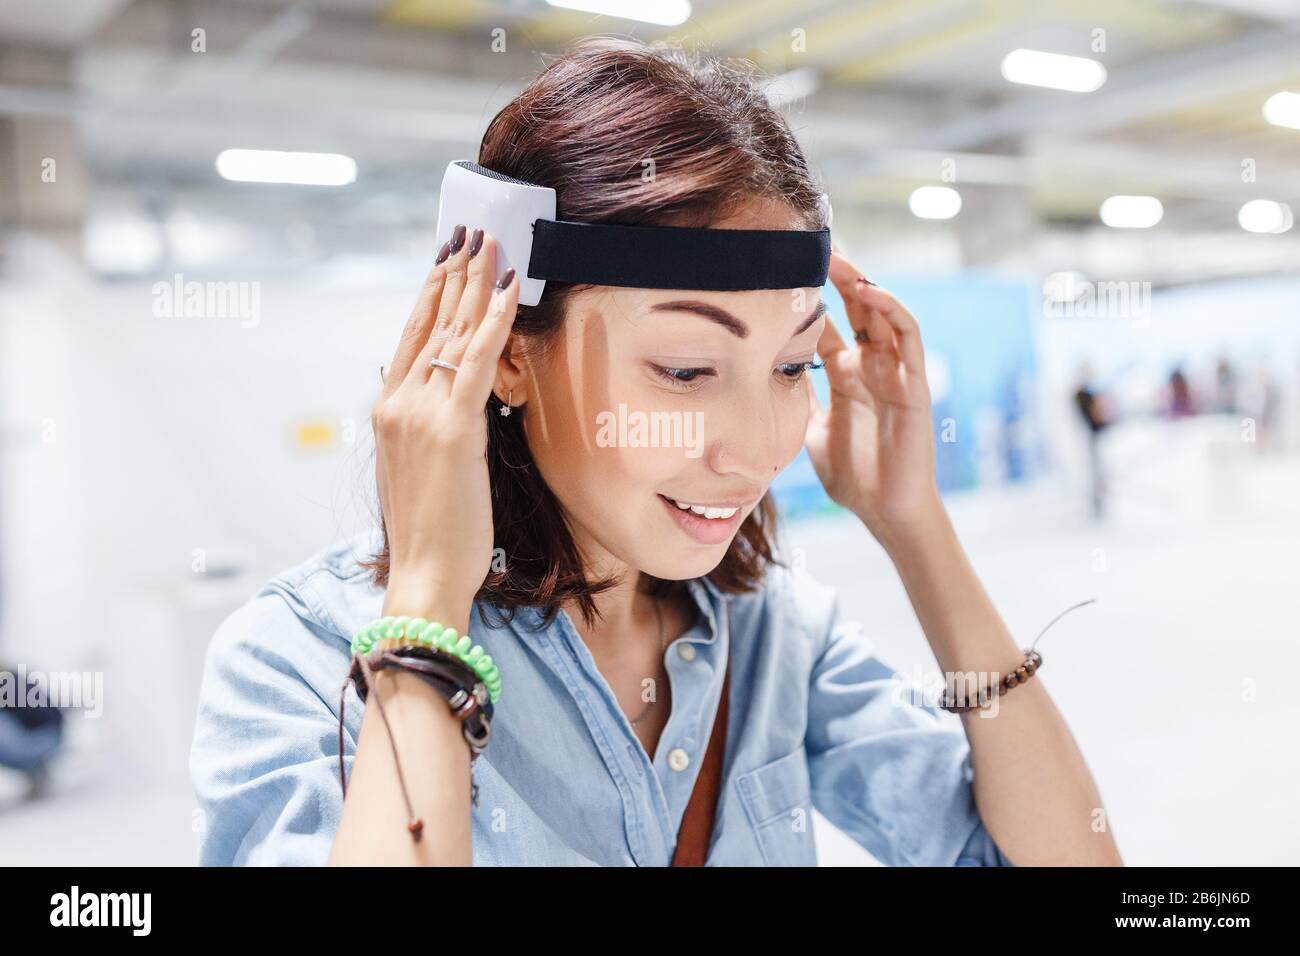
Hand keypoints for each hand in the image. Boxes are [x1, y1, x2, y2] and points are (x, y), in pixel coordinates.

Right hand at [371, 225, 518, 620]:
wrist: (423, 575)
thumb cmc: (432, 534)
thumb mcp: (423, 472)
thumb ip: (430, 432)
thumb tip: (452, 408)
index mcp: (388, 413)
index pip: (411, 339)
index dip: (430, 295)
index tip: (446, 261)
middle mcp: (396, 403)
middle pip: (429, 323)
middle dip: (453, 274)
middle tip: (471, 233)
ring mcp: (419, 413)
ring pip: (452, 332)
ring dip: (475, 282)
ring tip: (492, 243)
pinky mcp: (451, 427)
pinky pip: (475, 360)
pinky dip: (495, 320)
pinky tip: (511, 288)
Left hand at [804, 251, 941, 540]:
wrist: (884, 512)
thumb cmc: (852, 475)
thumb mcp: (809, 428)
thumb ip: (795, 396)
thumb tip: (760, 370)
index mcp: (845, 374)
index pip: (827, 323)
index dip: (809, 296)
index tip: (783, 269)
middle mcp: (871, 365)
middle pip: (855, 308)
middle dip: (836, 276)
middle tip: (810, 245)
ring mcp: (894, 372)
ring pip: (882, 313)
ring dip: (863, 283)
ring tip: (838, 258)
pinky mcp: (915, 384)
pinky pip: (909, 338)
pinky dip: (892, 311)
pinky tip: (869, 292)